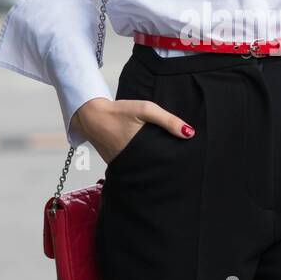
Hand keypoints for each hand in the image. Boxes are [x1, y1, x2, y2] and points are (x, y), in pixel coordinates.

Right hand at [73, 97, 194, 163]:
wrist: (91, 116)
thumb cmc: (118, 112)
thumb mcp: (146, 110)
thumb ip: (168, 120)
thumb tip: (189, 133)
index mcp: (141, 152)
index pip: (164, 164)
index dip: (175, 163)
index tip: (187, 161)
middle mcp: (132, 163)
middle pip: (156, 169)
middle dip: (167, 167)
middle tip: (181, 163)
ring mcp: (123, 166)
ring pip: (145, 169)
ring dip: (154, 166)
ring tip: (168, 162)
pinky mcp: (118, 165)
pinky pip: (134, 166)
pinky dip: (142, 162)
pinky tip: (149, 157)